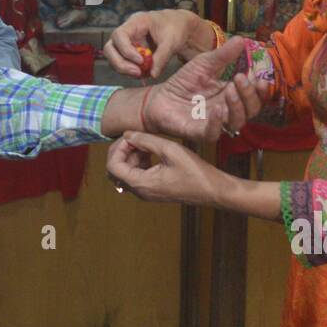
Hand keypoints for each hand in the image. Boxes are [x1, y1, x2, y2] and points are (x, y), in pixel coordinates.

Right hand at [104, 9, 212, 77]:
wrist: (180, 28)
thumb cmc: (176, 28)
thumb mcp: (172, 41)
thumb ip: (162, 57)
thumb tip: (152, 74)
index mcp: (136, 22)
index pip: (119, 35)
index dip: (125, 50)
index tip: (141, 61)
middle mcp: (127, 32)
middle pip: (110, 48)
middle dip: (120, 63)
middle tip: (137, 73)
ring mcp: (127, 43)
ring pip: (114, 58)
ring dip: (125, 69)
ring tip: (143, 74)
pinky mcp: (130, 53)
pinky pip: (124, 63)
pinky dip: (131, 71)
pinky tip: (145, 73)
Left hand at [106, 132, 221, 204]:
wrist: (213, 190)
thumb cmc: (195, 171)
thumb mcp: (170, 149)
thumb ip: (146, 141)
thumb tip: (127, 134)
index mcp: (141, 184)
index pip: (113, 166)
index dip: (118, 148)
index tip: (132, 137)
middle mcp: (140, 191)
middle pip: (115, 170)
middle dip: (122, 151)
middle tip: (135, 138)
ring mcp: (146, 192)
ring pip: (125, 172)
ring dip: (130, 156)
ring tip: (146, 143)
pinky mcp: (153, 190)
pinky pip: (136, 175)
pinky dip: (139, 161)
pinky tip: (152, 151)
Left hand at [142, 37, 267, 141]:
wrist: (159, 97)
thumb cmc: (184, 82)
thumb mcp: (204, 64)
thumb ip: (223, 55)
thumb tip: (241, 39)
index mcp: (232, 95)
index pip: (254, 96)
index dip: (261, 90)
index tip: (260, 78)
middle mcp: (228, 111)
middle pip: (250, 110)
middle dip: (249, 95)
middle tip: (240, 78)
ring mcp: (216, 124)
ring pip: (236, 122)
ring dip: (237, 107)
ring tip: (230, 90)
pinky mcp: (199, 133)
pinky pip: (214, 133)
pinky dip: (218, 123)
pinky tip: (218, 110)